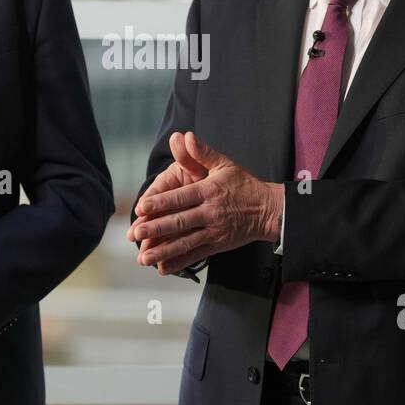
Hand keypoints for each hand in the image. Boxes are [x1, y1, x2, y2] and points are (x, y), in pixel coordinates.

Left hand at [127, 131, 283, 275]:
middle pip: (179, 222)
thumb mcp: (224, 164)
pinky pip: (196, 256)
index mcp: (209, 191)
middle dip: (155, 229)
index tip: (141, 208)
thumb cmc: (244, 185)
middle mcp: (210, 212)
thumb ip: (201, 152)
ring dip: (163, 251)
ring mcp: (214, 231)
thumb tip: (185, 136)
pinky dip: (179, 263)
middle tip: (134, 234)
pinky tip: (162, 268)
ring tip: (142, 257)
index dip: (160, 203)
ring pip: (185, 243)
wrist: (269, 210)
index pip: (180, 197)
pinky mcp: (218, 246)